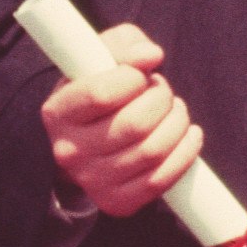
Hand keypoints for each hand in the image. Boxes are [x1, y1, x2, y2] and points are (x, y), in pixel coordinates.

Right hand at [42, 23, 206, 218]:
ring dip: (177, 123)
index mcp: (57, 112)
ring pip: (152, 151)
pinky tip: (189, 134)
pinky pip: (161, 180)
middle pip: (134, 125)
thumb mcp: (102, 56)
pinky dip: (185, 153)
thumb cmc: (100, 88)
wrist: (88, 141)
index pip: (101, 94)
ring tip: (176, 110)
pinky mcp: (116, 202)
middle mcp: (69, 151)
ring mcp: (92, 181)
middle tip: (163, 91)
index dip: (133, 78)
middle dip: (162, 100)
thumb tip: (151, 55)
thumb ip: (126, 44)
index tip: (141, 74)